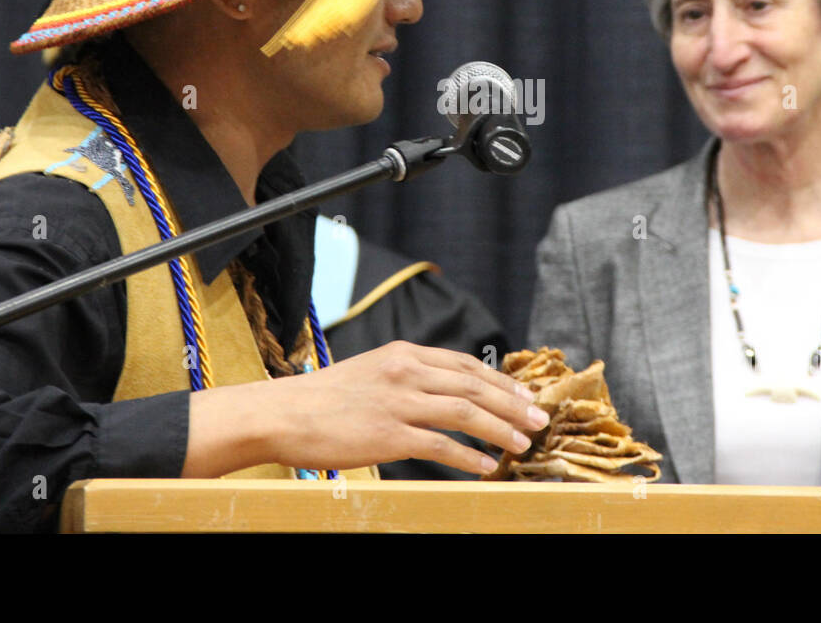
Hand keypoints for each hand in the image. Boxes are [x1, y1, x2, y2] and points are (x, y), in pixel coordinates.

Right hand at [183, 340, 549, 477]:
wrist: (282, 414)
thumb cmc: (323, 399)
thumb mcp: (371, 371)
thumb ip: (406, 376)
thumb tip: (443, 389)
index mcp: (403, 354)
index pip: (465, 364)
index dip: (499, 380)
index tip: (522, 394)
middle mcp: (406, 372)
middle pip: (474, 386)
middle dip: (512, 403)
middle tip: (538, 419)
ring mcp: (399, 403)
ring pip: (466, 413)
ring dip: (500, 429)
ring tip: (523, 444)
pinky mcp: (389, 435)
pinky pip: (441, 446)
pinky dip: (470, 456)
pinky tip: (487, 466)